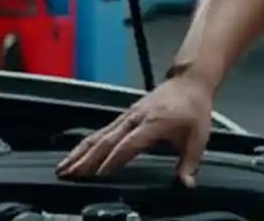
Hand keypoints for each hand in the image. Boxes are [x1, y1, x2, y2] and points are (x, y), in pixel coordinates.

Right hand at [56, 74, 214, 186]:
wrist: (190, 81)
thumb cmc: (194, 107)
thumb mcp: (199, 136)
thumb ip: (190, 161)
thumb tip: (187, 183)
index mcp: (155, 123)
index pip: (130, 144)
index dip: (114, 159)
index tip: (99, 175)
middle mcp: (137, 118)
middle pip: (107, 139)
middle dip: (87, 158)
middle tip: (70, 174)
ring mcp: (129, 115)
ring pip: (100, 134)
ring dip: (81, 151)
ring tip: (64, 167)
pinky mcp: (125, 115)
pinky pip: (103, 130)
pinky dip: (87, 142)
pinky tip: (76, 153)